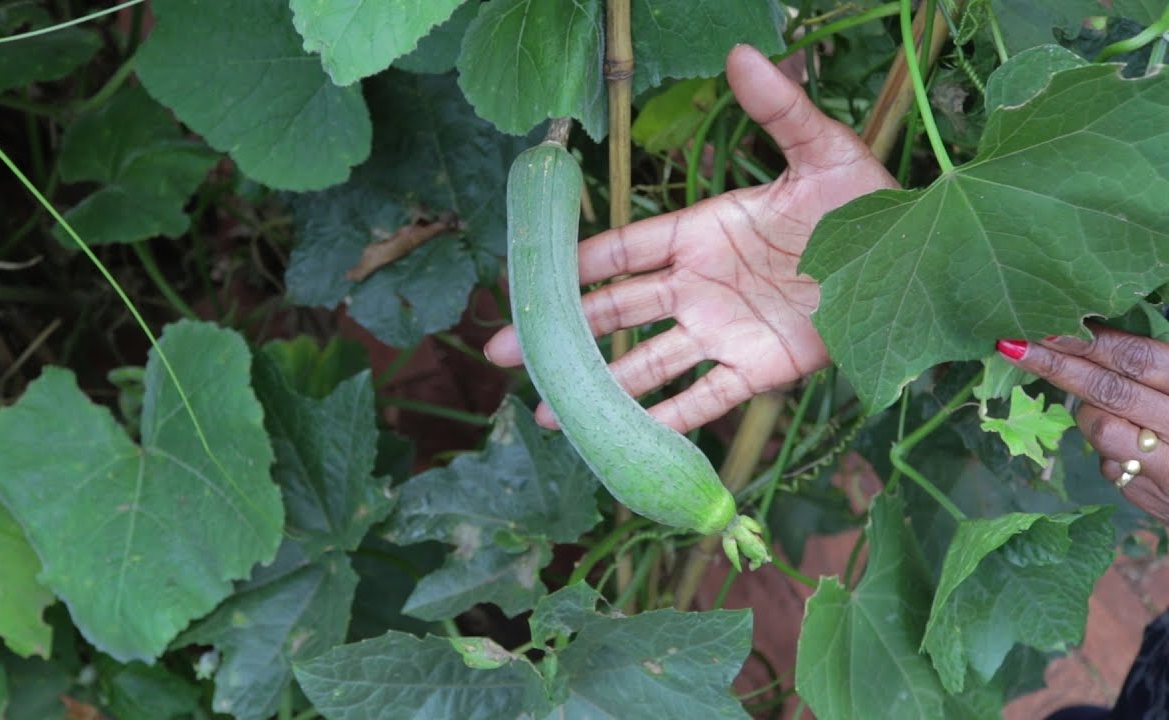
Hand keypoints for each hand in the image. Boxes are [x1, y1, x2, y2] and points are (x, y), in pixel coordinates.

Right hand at [484, 45, 897, 432]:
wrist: (917, 263)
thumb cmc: (866, 202)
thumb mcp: (822, 152)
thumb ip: (777, 110)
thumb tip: (742, 51)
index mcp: (701, 234)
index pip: (623, 251)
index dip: (574, 265)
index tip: (526, 278)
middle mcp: (699, 286)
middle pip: (616, 312)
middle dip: (562, 331)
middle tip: (506, 350)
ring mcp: (723, 332)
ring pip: (647, 363)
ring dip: (600, 388)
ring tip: (547, 414)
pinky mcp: (757, 370)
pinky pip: (703, 398)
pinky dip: (666, 420)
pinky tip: (623, 439)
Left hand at [997, 327, 1168, 522]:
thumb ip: (1144, 371)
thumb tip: (1085, 335)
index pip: (1136, 357)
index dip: (1089, 341)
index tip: (1047, 327)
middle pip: (1109, 388)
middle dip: (1056, 365)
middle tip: (1014, 345)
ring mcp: (1165, 460)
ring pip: (1099, 425)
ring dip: (1089, 414)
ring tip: (1110, 415)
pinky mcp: (1145, 489)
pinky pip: (1106, 462)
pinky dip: (1107, 452)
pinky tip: (1128, 453)